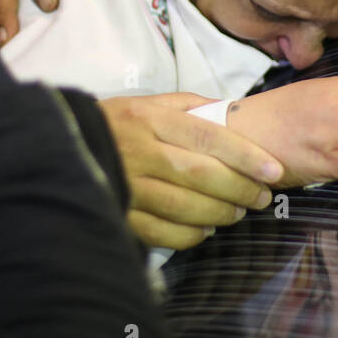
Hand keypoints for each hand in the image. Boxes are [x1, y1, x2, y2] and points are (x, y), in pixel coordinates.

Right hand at [100, 93, 285, 249]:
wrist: (63, 144)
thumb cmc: (119, 122)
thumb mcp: (151, 102)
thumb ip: (191, 106)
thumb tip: (233, 113)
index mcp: (151, 119)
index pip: (208, 137)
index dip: (245, 155)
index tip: (274, 170)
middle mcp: (140, 151)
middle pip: (200, 174)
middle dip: (239, 188)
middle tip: (262, 196)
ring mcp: (128, 185)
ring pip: (183, 206)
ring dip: (219, 213)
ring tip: (238, 212)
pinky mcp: (119, 213)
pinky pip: (161, 232)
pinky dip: (189, 235)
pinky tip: (205, 230)